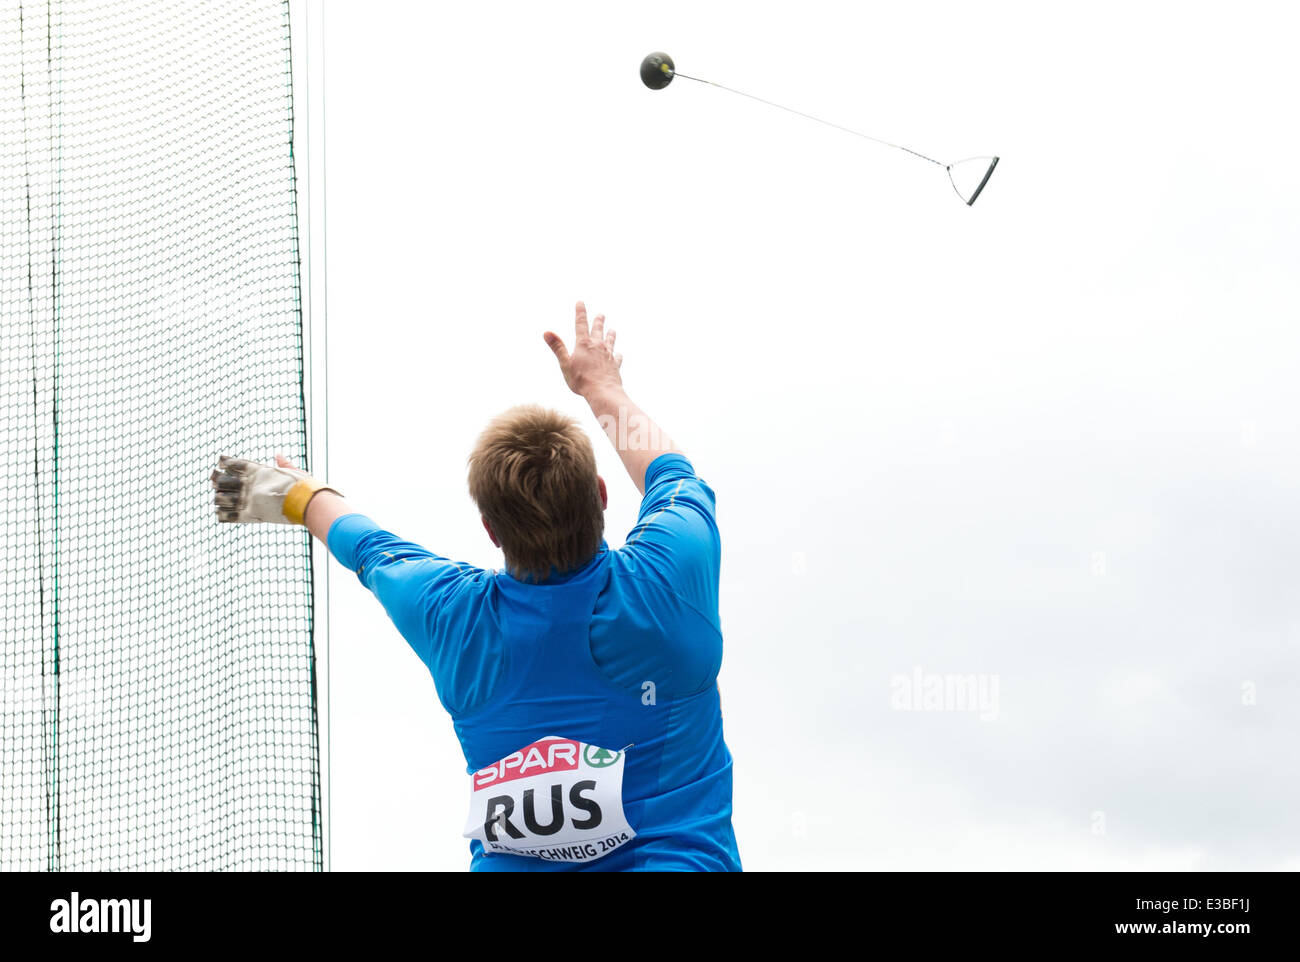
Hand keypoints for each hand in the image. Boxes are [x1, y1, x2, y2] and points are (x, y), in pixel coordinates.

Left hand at [210, 454, 331, 524]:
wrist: (308, 503)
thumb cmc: (304, 486)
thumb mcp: (294, 471)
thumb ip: (283, 464)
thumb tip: (278, 454)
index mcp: (259, 471)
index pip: (236, 463)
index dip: (226, 462)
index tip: (220, 462)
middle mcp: (251, 484)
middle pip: (224, 480)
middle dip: (218, 480)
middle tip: (213, 481)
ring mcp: (249, 500)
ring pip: (222, 498)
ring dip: (219, 498)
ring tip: (217, 498)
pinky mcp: (251, 515)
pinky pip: (229, 516)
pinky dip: (222, 515)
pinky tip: (219, 513)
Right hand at [544, 301, 623, 398]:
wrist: (603, 392)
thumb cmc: (581, 380)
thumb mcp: (565, 364)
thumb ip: (557, 347)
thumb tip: (546, 332)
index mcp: (584, 344)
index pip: (581, 324)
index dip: (580, 312)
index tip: (581, 302)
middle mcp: (598, 346)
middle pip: (598, 330)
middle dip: (598, 321)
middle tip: (601, 315)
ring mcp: (608, 355)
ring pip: (610, 341)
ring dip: (610, 335)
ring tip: (612, 330)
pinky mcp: (615, 365)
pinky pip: (617, 358)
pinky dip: (617, 355)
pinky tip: (618, 354)